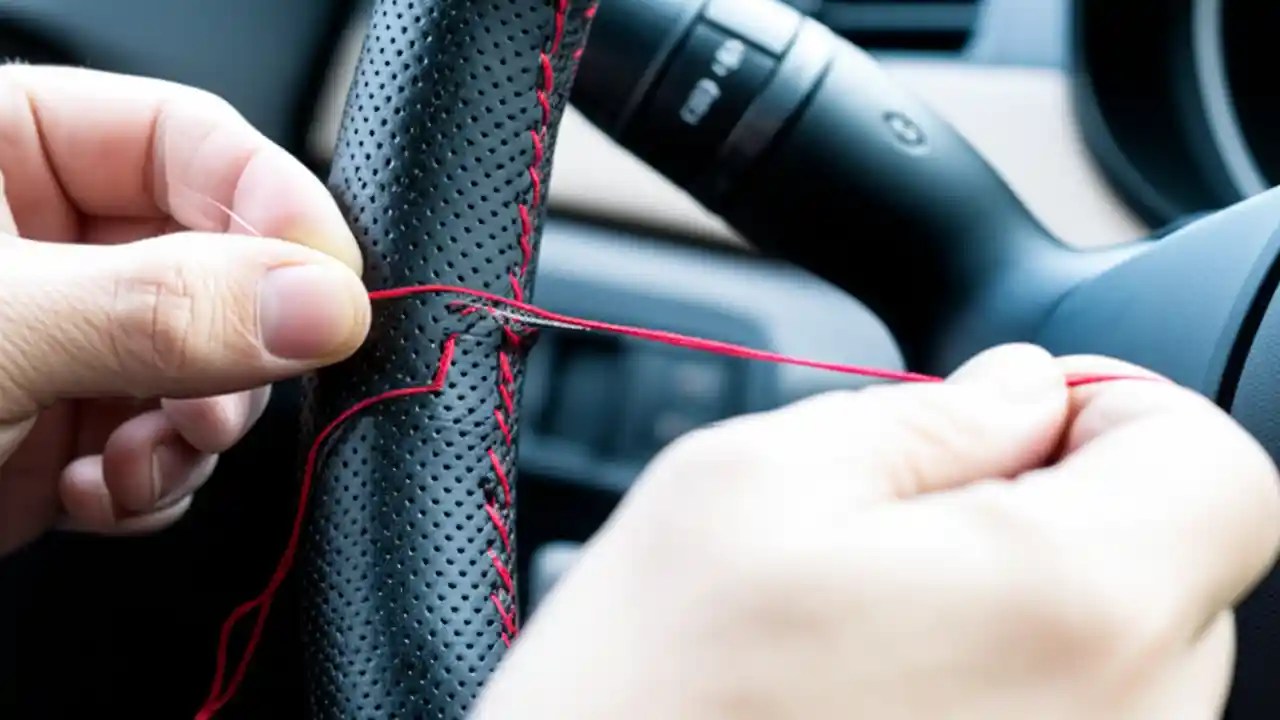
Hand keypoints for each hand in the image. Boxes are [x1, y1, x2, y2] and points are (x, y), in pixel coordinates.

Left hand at [0, 66, 369, 552]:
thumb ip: (162, 307)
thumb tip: (323, 302)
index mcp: (5, 149)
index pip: (190, 139)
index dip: (274, 205)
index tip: (333, 285)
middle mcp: (43, 240)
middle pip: (219, 263)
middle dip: (233, 349)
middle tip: (225, 396)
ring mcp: (61, 341)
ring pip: (207, 367)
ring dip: (196, 430)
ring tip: (142, 459)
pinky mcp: (62, 433)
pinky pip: (165, 445)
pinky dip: (153, 483)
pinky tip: (99, 493)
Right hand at [474, 344, 1279, 718]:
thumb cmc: (644, 700)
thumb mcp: (749, 482)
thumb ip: (923, 418)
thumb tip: (1021, 393)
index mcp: (1069, 605)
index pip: (1217, 465)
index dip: (1117, 411)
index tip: (1022, 421)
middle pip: (1178, 567)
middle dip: (1066, 509)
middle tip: (914, 521)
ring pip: (1127, 660)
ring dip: (1033, 607)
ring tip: (880, 624)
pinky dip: (1012, 691)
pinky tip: (887, 696)